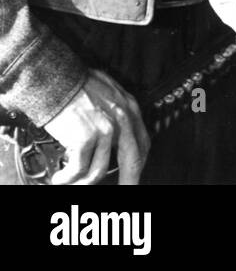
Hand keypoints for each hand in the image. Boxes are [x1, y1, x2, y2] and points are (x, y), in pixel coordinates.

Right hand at [44, 69, 149, 184]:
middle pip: (133, 160)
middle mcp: (123, 119)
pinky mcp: (86, 137)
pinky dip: (67, 178)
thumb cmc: (77, 84)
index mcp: (130, 108)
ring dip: (84, 183)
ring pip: (100, 170)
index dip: (140, 163)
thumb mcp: (109, 91)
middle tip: (126, 191)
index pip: (143, 143)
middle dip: (130, 181)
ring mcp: (105, 130)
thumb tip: (117, 133)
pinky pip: (79, 169)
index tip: (135, 176)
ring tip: (71, 183)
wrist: (56, 78)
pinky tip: (59, 179)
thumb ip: (118, 110)